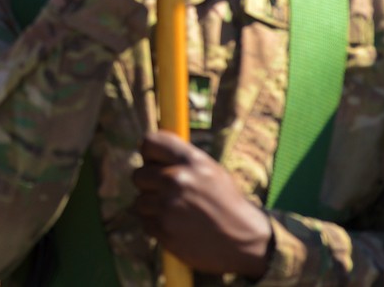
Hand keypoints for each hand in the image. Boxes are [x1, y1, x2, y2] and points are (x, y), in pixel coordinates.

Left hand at [132, 131, 272, 277]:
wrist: (245, 241)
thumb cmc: (226, 203)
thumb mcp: (211, 170)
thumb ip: (182, 159)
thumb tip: (150, 151)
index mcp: (191, 160)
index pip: (150, 142)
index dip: (148, 153)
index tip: (152, 162)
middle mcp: (177, 179)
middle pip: (138, 175)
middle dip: (149, 184)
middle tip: (165, 192)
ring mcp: (169, 206)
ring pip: (140, 201)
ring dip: (152, 208)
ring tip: (175, 212)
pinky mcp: (164, 230)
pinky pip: (145, 222)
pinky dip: (156, 225)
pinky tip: (176, 226)